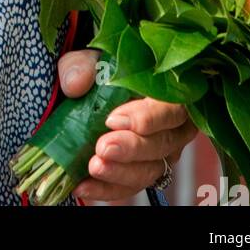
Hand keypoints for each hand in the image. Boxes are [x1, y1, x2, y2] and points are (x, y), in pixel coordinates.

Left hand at [58, 48, 198, 203]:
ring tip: (94, 167)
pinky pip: (130, 186)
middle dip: (131, 149)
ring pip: (150, 170)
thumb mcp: (92, 60)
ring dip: (120, 173)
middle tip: (102, 148)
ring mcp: (161, 152)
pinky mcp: (143, 171)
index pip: (171, 109)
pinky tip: (83, 185)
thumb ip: (84, 66)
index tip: (113, 120)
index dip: (148, 118)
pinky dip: (106, 189)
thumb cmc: (103, 68)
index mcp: (170, 92)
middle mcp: (174, 127)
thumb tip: (75, 83)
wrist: (95, 87)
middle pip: (162, 144)